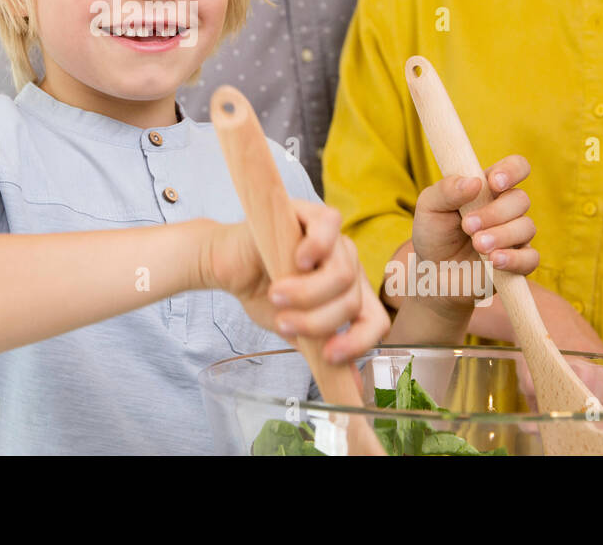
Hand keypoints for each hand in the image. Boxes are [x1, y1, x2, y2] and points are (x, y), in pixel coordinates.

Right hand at [204, 199, 389, 364]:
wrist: (227, 266)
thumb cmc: (260, 293)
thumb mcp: (293, 329)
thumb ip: (320, 350)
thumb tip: (349, 389)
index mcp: (349, 294)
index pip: (375, 322)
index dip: (358, 343)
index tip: (327, 357)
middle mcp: (347, 266)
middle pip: (352, 300)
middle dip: (317, 320)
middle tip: (284, 323)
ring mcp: (332, 239)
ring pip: (342, 272)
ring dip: (307, 292)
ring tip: (277, 296)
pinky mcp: (309, 213)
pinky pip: (329, 225)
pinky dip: (316, 246)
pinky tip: (298, 260)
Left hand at [410, 154, 538, 313]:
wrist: (432, 272)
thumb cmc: (433, 233)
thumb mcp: (429, 206)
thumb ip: (447, 190)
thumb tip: (473, 181)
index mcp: (488, 187)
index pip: (515, 167)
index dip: (512, 170)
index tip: (494, 182)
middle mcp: (506, 209)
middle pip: (520, 199)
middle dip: (495, 212)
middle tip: (468, 225)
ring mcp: (515, 235)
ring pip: (526, 227)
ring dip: (501, 235)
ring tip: (477, 245)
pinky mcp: (519, 262)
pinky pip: (530, 258)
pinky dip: (514, 258)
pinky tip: (494, 261)